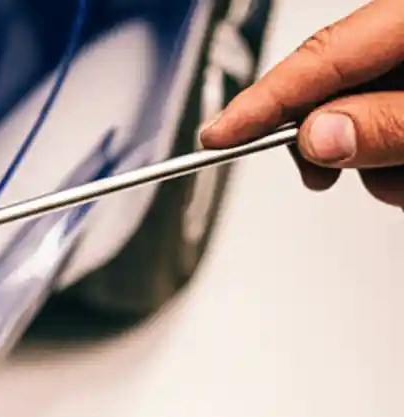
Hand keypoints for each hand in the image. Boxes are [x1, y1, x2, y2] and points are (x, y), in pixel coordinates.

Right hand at [200, 0, 403, 207]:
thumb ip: (386, 124)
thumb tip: (319, 137)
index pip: (320, 54)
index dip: (263, 99)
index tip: (217, 136)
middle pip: (333, 86)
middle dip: (327, 137)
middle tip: (322, 176)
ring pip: (359, 116)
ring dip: (372, 160)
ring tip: (402, 174)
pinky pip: (384, 128)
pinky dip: (390, 160)